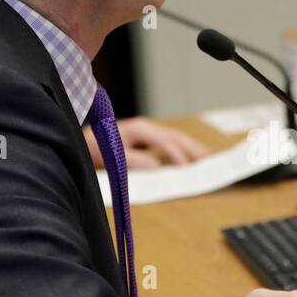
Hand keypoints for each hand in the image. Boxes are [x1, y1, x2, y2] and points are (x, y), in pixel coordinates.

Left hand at [84, 117, 211, 169]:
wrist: (86, 142)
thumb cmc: (98, 148)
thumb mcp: (114, 155)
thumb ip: (134, 160)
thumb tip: (157, 166)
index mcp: (139, 129)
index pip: (164, 141)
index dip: (177, 154)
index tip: (187, 168)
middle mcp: (147, 128)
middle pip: (176, 136)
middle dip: (193, 148)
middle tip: (210, 160)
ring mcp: (149, 132)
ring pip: (176, 137)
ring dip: (192, 147)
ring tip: (208, 158)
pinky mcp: (148, 138)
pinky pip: (171, 142)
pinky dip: (183, 149)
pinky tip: (193, 157)